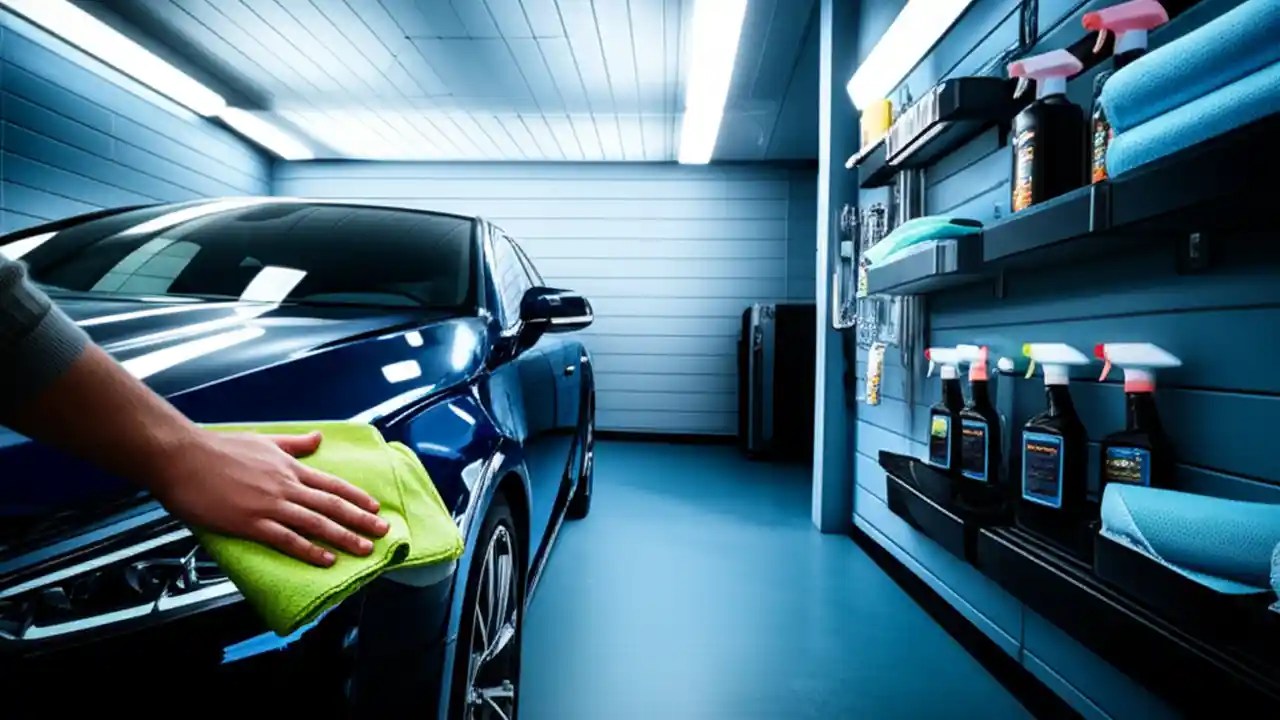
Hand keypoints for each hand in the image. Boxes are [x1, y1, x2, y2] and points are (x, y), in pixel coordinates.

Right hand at [148, 430, 389, 566]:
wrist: (183, 458)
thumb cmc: (219, 448)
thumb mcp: (264, 440)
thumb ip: (294, 444)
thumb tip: (319, 438)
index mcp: (289, 467)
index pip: (332, 484)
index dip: (357, 497)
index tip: (375, 507)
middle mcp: (286, 486)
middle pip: (332, 506)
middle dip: (361, 520)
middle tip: (384, 532)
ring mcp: (270, 505)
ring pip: (316, 524)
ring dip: (344, 537)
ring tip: (366, 549)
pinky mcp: (251, 523)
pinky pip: (287, 539)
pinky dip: (310, 551)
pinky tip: (326, 560)